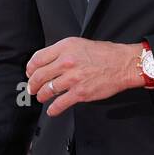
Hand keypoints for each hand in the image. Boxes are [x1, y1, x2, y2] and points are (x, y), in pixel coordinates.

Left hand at [26, 37, 142, 116]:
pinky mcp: (80, 93)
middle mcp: (66, 62)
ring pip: (47, 90)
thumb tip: (48, 63)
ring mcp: (73, 78)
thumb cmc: (106, 54)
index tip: (30, 73)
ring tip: (42, 97)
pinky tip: (52, 110)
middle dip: (33, 84)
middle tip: (32, 88)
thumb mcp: (80, 44)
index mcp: (65, 47)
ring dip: (42, 96)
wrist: (123, 64)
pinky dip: (53, 109)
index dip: (30, 68)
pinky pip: (60, 103)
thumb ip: (63, 52)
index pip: (38, 58)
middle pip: (39, 75)